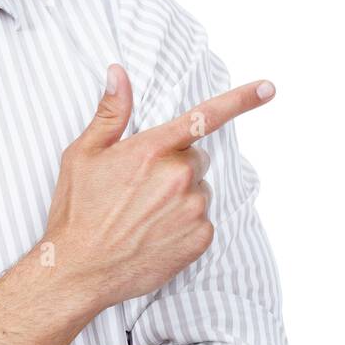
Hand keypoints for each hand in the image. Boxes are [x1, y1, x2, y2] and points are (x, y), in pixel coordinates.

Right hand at [43, 64, 275, 313]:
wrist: (79, 270)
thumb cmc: (76, 211)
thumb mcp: (83, 154)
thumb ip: (110, 113)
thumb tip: (118, 74)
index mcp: (152, 149)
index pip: (204, 117)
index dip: (240, 100)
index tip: (268, 88)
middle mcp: (179, 176)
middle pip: (195, 159)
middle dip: (175, 167)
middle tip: (139, 188)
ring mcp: (193, 208)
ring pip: (198, 190)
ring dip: (179, 197)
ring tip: (142, 216)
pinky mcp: (201, 238)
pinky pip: (202, 220)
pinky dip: (184, 225)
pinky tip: (154, 234)